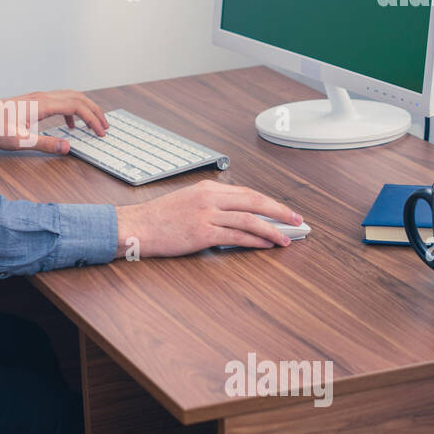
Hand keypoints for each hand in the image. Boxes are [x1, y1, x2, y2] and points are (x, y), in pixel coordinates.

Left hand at [0, 90, 108, 153]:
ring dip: (85, 109)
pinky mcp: (35, 101)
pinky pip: (60, 101)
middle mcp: (44, 96)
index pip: (77, 106)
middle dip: (95, 112)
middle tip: (106, 127)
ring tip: (94, 124)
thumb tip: (68, 147)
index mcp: (43, 104)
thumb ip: (46, 143)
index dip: (92, 119)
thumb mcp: (20, 141)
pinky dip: (72, 110)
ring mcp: (39, 97)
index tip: (101, 132)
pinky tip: (71, 125)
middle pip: (78, 98)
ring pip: (70, 97)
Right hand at [114, 179, 302, 256]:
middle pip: (254, 202)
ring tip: (286, 239)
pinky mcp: (202, 233)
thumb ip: (211, 203)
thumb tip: (235, 214)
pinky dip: (254, 241)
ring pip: (249, 220)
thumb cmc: (158, 218)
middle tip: (297, 221)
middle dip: (279, 212)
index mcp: (208, 188)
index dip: (270, 202)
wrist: (136, 226)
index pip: (247, 193)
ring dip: (272, 230)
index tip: (284, 210)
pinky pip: (236, 237)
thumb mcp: (187, 201)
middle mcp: (210, 198)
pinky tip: (265, 245)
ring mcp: (206, 215)